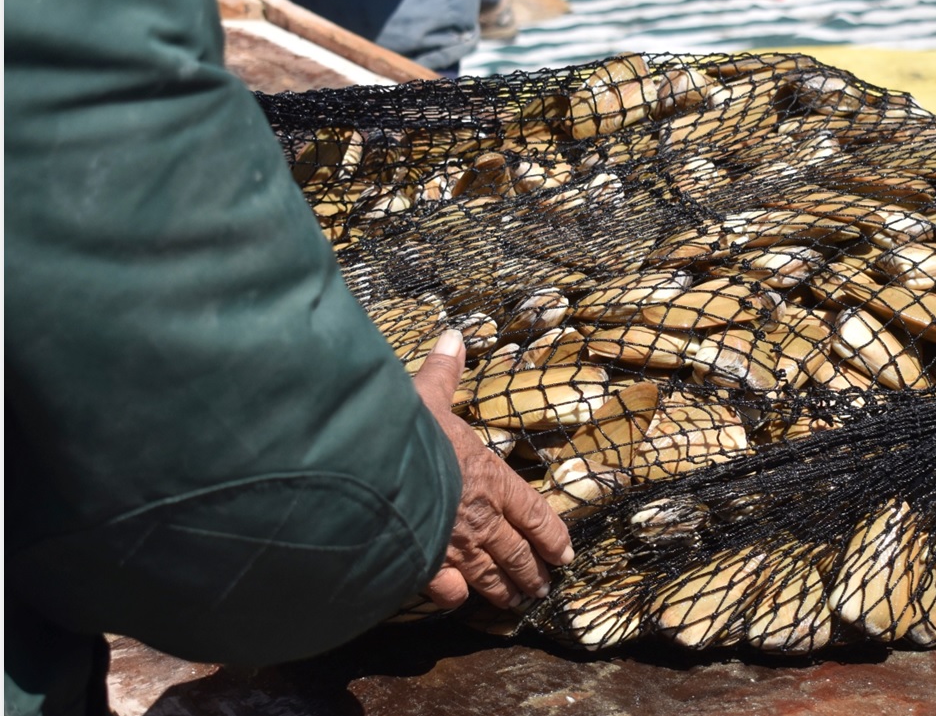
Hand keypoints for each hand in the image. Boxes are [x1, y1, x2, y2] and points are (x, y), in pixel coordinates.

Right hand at [411, 330, 574, 609]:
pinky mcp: (422, 568)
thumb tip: (453, 336)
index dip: (551, 534)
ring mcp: (453, 548)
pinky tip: (457, 599)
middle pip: (516, 553)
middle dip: (531, 571)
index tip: (565, 553)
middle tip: (543, 588)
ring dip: (504, 590)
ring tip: (516, 603)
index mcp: (490, 478)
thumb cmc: (403, 433)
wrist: (366, 474)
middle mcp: (480, 519)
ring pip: (489, 577)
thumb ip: (442, 373)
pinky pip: (446, 591)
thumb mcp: (425, 395)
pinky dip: (455, 596)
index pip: (534, 512)